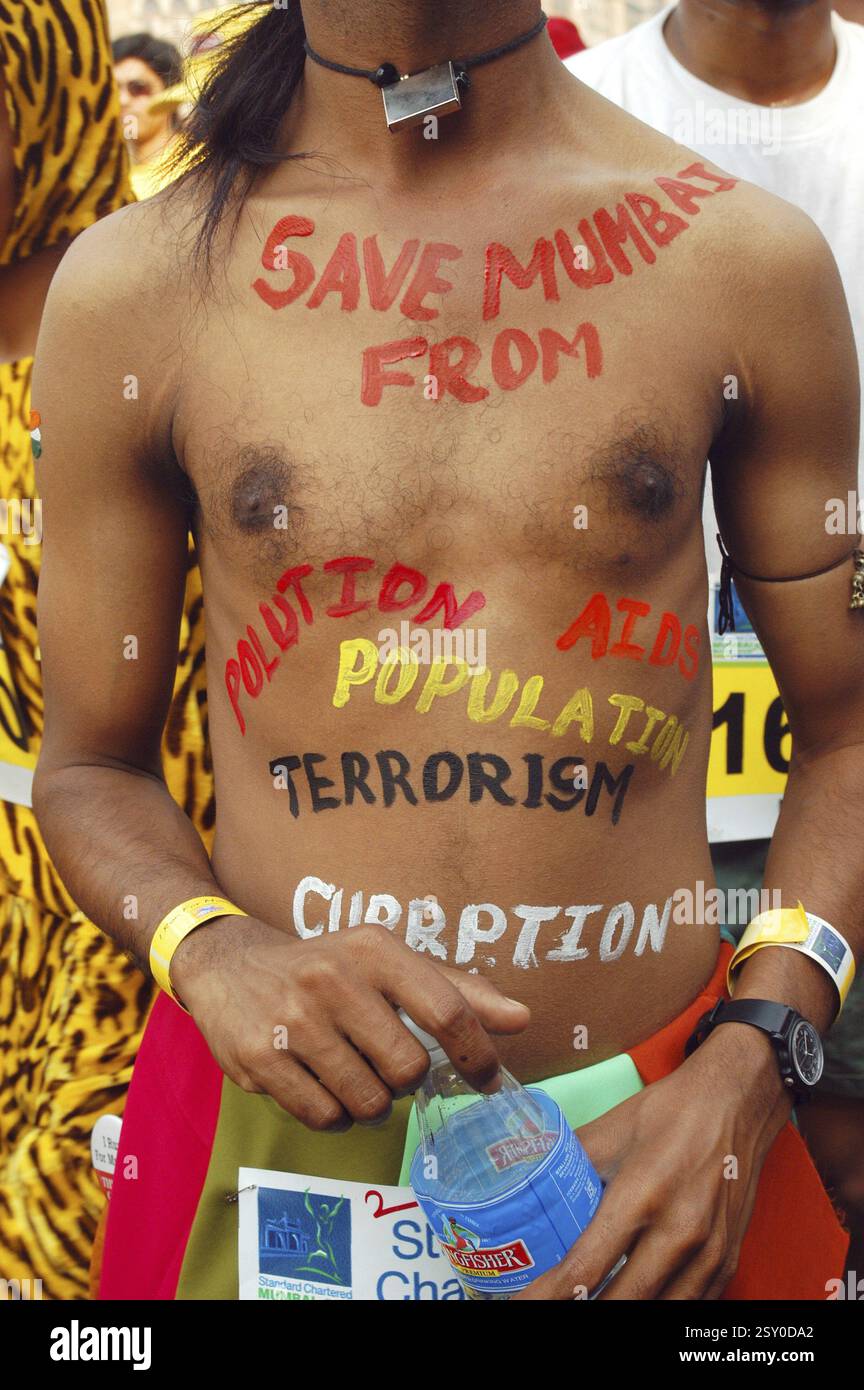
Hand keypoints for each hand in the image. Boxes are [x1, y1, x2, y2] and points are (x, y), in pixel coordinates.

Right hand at [171, 916, 529, 1131]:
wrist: (230, 966)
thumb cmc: (327, 968)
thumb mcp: (387, 962)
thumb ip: (456, 989)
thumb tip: (521, 1018)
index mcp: (373, 949)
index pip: (446, 1008)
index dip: (476, 1053)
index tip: (487, 1078)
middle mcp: (332, 978)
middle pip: (408, 1068)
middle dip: (406, 1080)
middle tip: (387, 1066)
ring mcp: (293, 1020)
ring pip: (367, 1101)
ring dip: (370, 1102)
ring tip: (352, 1074)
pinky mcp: (261, 1058)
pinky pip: (324, 1116)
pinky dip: (334, 1114)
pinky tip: (321, 1085)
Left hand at [514, 1023, 791, 1299]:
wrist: (737, 1101)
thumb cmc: (672, 1111)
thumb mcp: (610, 1130)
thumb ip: (569, 1163)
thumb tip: (529, 1183)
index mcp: (641, 1194)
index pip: (586, 1266)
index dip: (548, 1294)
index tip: (523, 1303)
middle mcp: (679, 1231)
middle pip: (623, 1301)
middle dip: (582, 1312)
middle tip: (553, 1308)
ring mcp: (709, 1252)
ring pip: (659, 1311)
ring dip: (621, 1311)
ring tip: (591, 1303)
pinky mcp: (727, 1261)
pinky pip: (689, 1307)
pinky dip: (658, 1307)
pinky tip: (634, 1298)